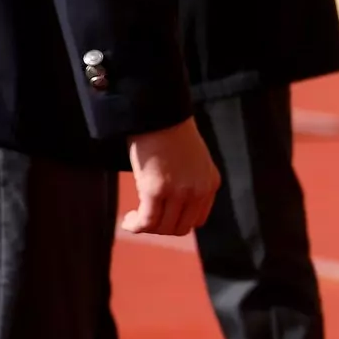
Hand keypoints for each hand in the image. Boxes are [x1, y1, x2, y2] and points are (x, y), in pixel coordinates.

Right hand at [123, 117, 220, 235]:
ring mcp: (178, 192)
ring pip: (163, 227)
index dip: (177, 221)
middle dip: (161, 227)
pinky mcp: (156, 189)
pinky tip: (127, 221)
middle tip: (143, 218)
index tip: (162, 216)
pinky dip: (136, 226)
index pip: (198, 219)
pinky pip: (147, 221)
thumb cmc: (168, 130)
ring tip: (133, 219)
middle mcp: (198, 190)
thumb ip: (189, 179)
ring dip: (146, 227)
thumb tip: (171, 202)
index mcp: (210, 183)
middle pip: (181, 227)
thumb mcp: (190, 159)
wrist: (158, 111)